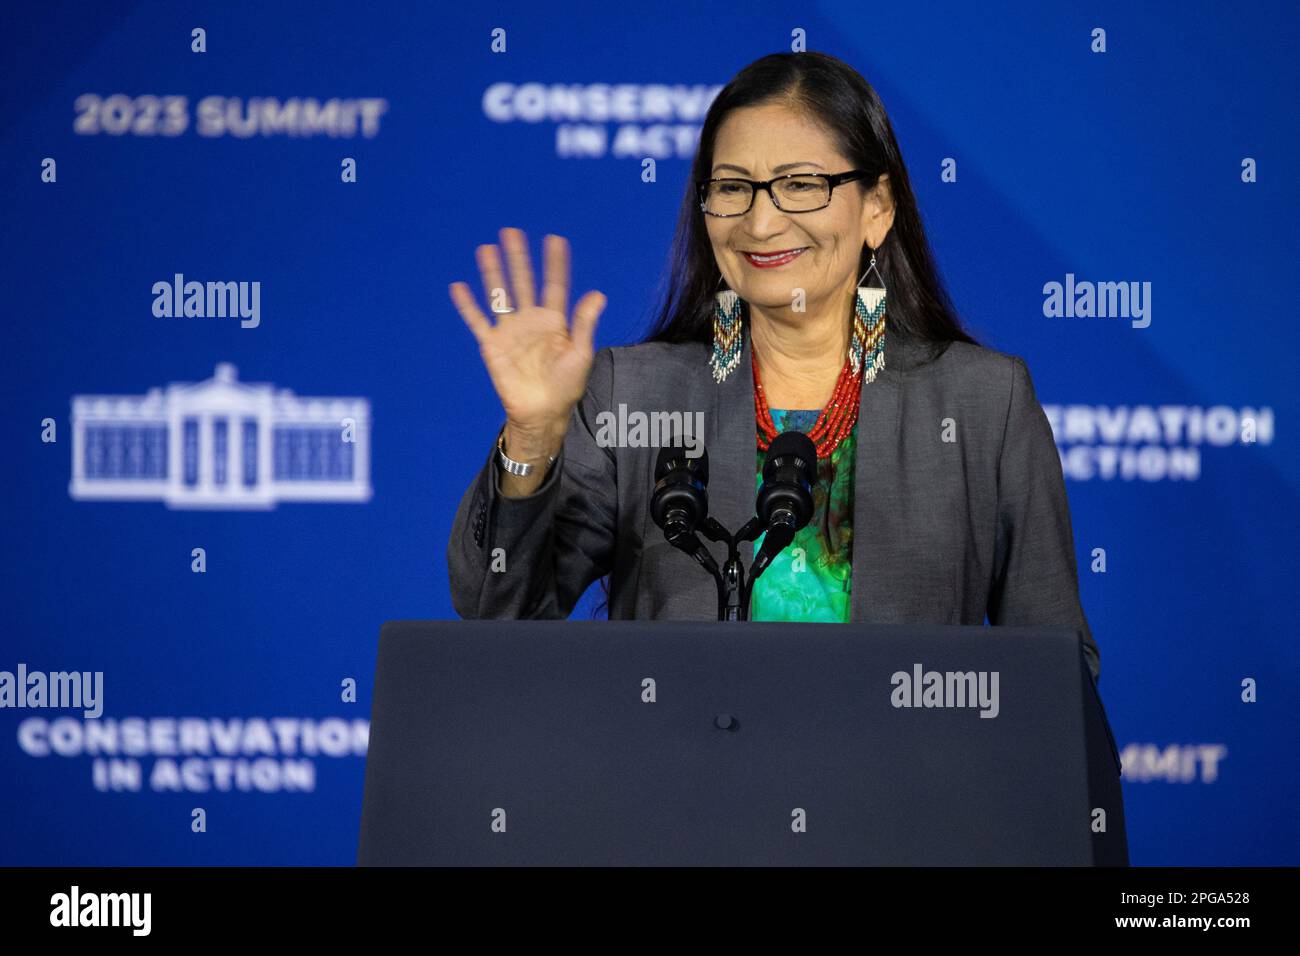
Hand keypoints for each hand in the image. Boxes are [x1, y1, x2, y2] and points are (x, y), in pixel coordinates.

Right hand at [449, 228, 606, 459]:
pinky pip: (478, 321)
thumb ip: (585, 323)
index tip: (555, 240)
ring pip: (500, 295)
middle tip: (512, 231)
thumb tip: (598, 294)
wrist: (543, 411)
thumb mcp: (581, 353)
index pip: (554, 285)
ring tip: (486, 249)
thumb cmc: (566, 385)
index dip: (555, 263)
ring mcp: (510, 331)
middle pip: (523, 282)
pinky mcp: (492, 345)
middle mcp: (531, 321)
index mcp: (554, 321)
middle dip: (518, 258)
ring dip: (493, 273)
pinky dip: (468, 305)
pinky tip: (459, 287)